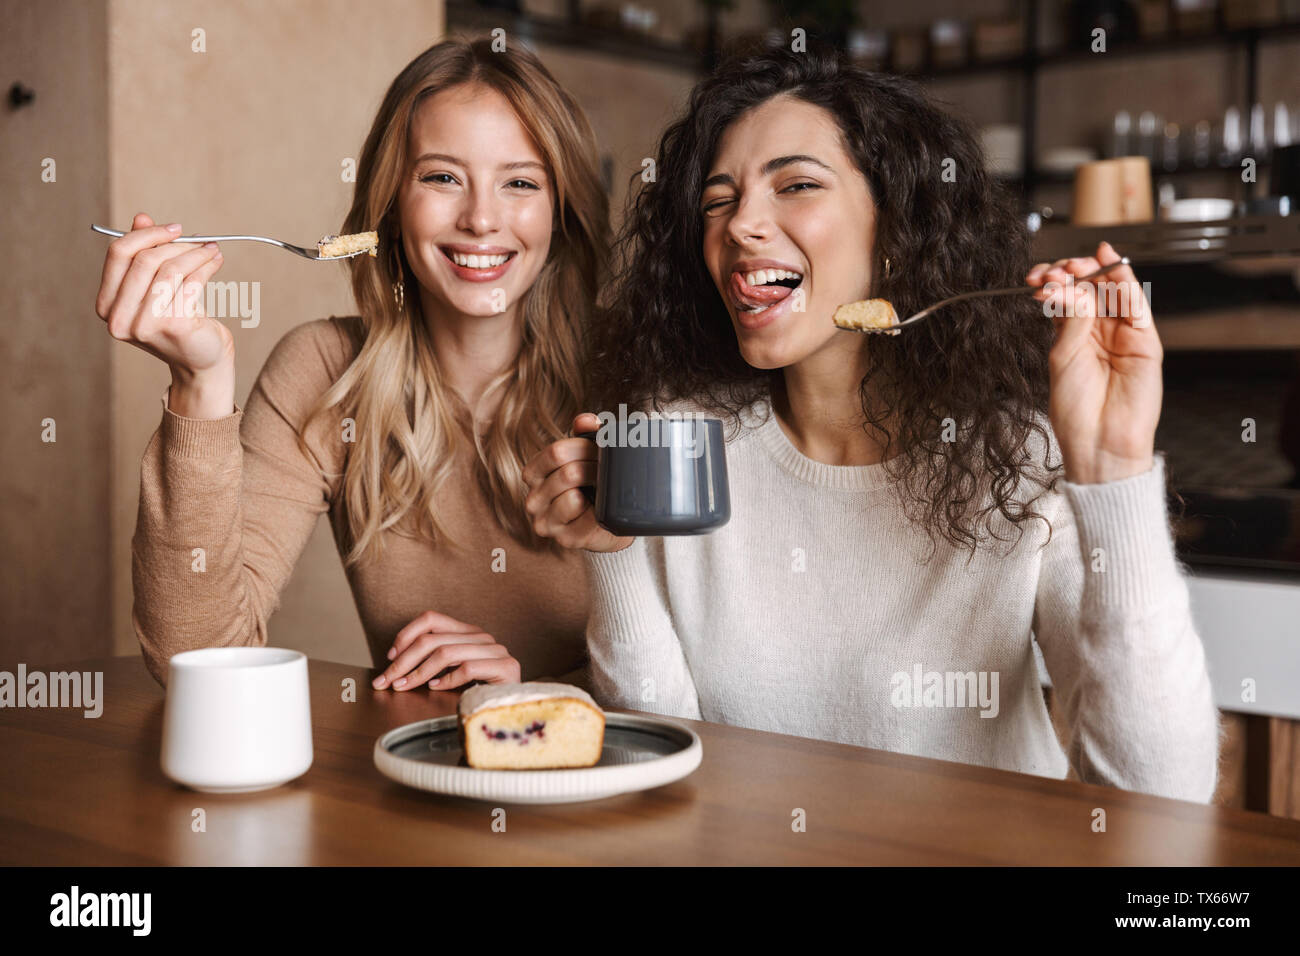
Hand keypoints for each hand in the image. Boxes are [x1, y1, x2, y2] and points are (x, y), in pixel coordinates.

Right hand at [95, 212, 234, 376]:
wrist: (202, 362)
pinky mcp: (172, 326)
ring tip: (212, 250)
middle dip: (176, 244)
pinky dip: (205, 268)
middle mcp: (118, 317)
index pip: (118, 254)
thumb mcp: (157, 287)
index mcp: (106, 304)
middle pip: (144, 260)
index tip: (174, 229)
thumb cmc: (179, 322)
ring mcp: (143, 324)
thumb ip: (145, 254)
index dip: (147, 235)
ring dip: (195, 254)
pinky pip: (190, 282)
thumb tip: (142, 218)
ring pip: (169, 269)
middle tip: (200, 240)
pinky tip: (215, 264)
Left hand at [373, 610, 520, 690]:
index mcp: (467, 632)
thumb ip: (434, 661)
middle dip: (403, 661)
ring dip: (418, 673)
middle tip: (386, 681)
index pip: (431, 618)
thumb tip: (396, 663)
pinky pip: (468, 668)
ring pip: (446, 652)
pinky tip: (435, 688)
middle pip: (432, 639)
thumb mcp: (453, 671)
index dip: (406, 634)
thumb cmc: (481, 691)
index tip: (390, 657)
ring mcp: (495, 650)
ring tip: (404, 687)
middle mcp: (481, 636)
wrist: (515, 706)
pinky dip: (446, 680)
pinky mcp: (506, 667)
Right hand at [522, 413, 634, 552]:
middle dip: (596, 468)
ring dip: (597, 489)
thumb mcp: (587, 454)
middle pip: (568, 473)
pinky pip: (586, 519)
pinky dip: (599, 511)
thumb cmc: (592, 483)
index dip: (584, 447)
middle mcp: (533, 499)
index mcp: (533, 474)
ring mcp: (546, 522)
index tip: (602, 450)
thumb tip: (585, 420)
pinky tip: (602, 510)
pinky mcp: (565, 540)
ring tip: (605, 489)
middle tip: (611, 470)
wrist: (606, 522)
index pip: (556, 452)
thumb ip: (586, 433)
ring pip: (573, 496)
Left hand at [1026, 241, 1161, 483]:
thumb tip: (1075, 288)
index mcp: (1075, 335)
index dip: (1055, 282)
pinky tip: (1111, 266)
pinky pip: (1137, 305)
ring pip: (1114, 291)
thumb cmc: (1076, 409)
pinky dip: (1126, 282)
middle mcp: (1100, 331)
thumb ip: (1071, 321)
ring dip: (1095, 272)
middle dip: (1073, 273)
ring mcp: (1124, 335)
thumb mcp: (1062, 357)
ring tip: (1075, 267)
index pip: (1068, 296)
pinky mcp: (1145, 341)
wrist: (1098, 440)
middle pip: (1091, 288)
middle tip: (1056, 271)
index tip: (1038, 277)